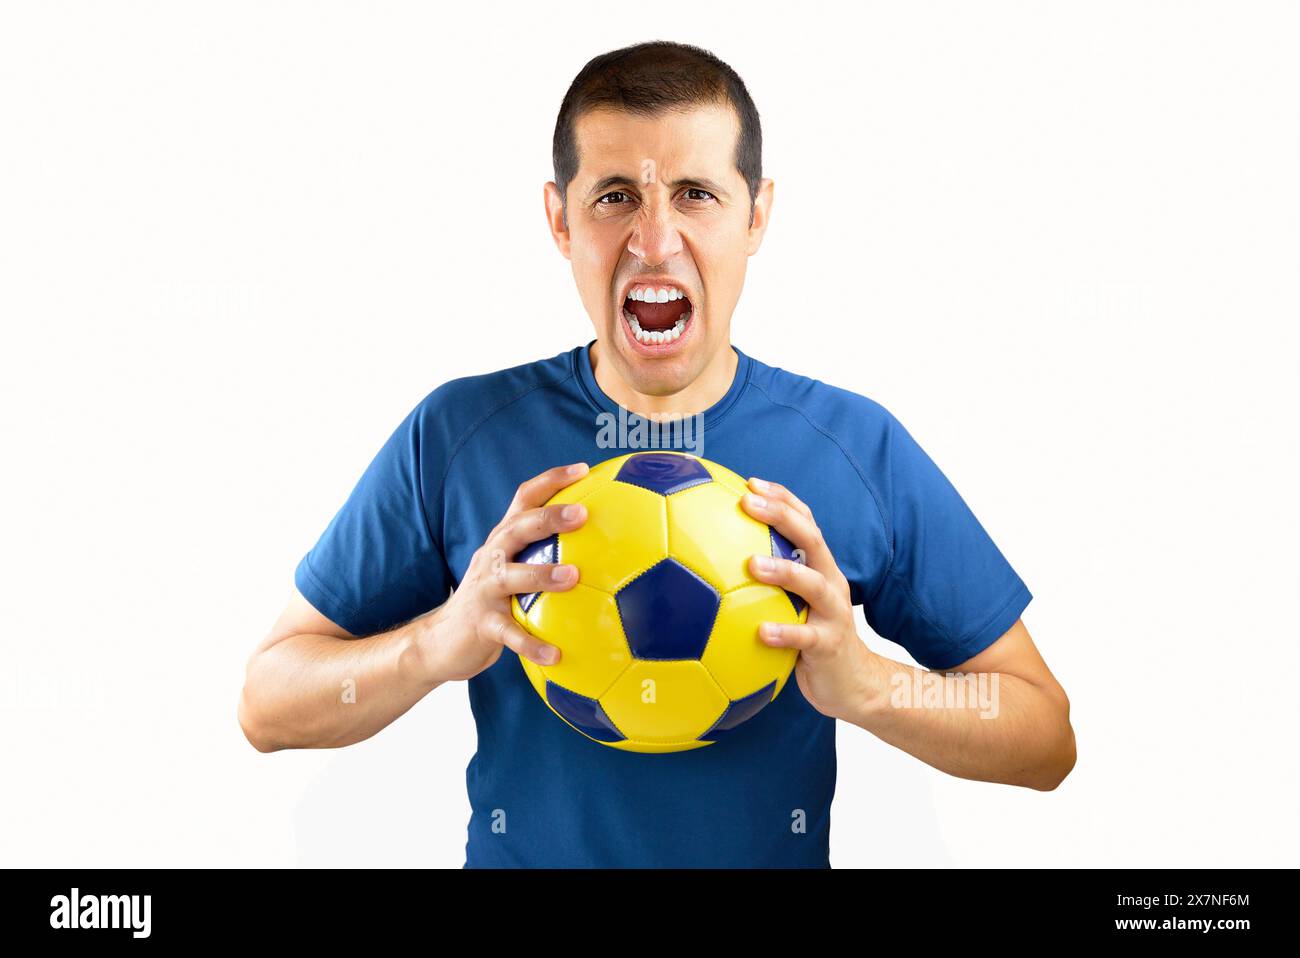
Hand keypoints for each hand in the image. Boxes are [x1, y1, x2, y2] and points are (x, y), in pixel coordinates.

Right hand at [418, 462, 589, 682]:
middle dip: (550, 517)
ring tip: (574, 576)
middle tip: (583, 514)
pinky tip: (557, 656)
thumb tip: (606, 550)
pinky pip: (510, 635)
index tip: (584, 469)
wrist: (441, 641)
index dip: (551, 480)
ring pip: (512, 576)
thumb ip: (546, 557)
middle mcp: (492, 557)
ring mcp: (484, 590)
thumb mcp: (514, 574)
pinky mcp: (482, 624)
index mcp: (503, 541)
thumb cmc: (492, 603)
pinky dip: (533, 645)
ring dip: (543, 575)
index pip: (525, 499)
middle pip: (518, 527)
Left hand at [741, 477, 878, 721]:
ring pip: (813, 584)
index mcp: (820, 568)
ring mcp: (833, 613)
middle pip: (811, 538)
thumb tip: (715, 564)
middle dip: (780, 516)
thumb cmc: (812, 640)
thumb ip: (770, 583)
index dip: (782, 499)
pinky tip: (759, 632)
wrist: (854, 684)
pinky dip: (784, 633)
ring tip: (751, 564)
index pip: (805, 521)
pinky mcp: (829, 646)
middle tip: (746, 502)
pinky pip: (806, 638)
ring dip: (782, 571)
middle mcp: (830, 582)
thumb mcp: (795, 605)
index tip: (750, 482)